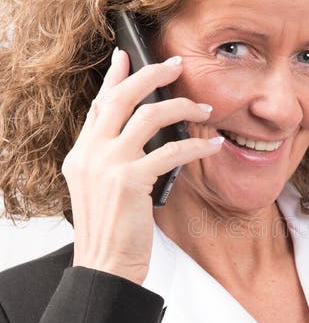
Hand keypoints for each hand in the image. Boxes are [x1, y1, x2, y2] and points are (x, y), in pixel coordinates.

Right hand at [62, 48, 222, 285]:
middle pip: (122, 97)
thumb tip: (142, 135)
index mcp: (81, 154)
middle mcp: (90, 153)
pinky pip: (172, 150)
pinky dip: (197, 146)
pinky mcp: (130, 180)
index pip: (99, 105)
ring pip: (149, 116)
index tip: (126, 56)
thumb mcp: (101, 189)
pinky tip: (213, 146)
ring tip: (204, 109)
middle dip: (151, 74)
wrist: (105, 266)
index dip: (114, 78)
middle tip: (176, 64)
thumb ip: (112, 160)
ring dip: (182, 107)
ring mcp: (108, 165)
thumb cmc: (112, 233)